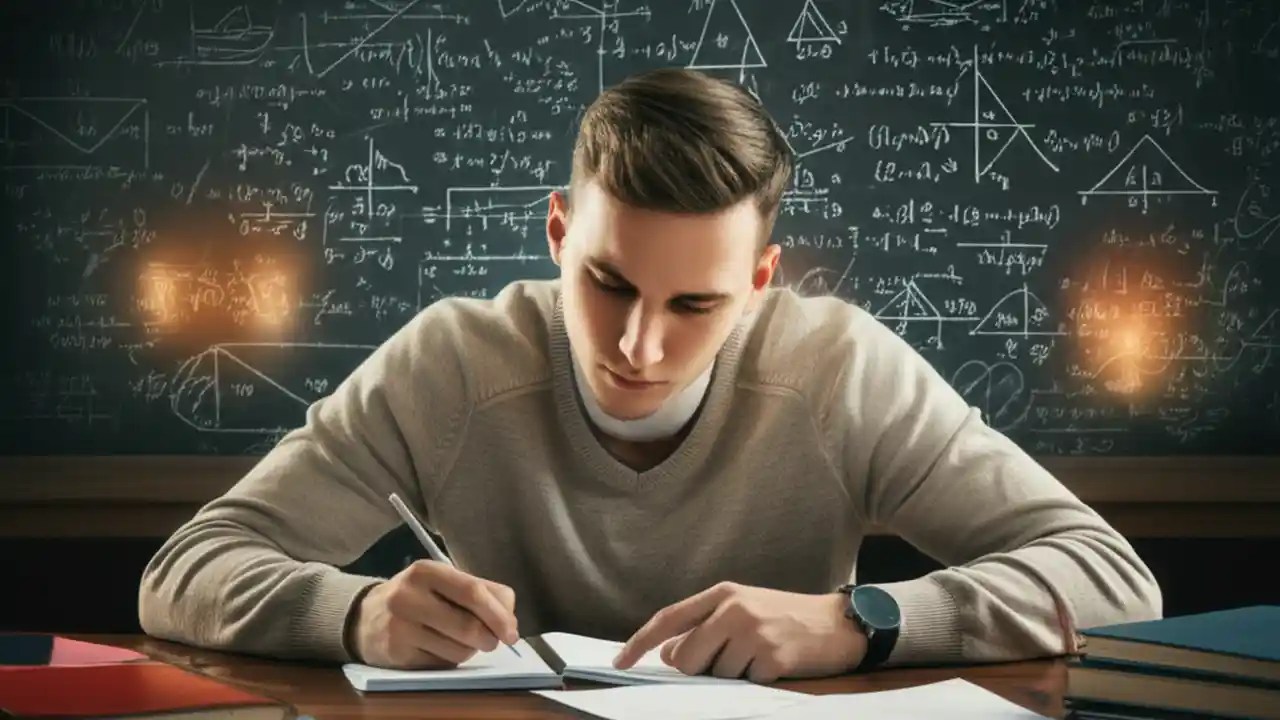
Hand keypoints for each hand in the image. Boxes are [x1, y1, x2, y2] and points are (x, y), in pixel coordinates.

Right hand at [349, 561, 518, 668]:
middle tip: (493, 641)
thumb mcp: (443, 582)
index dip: (498, 614)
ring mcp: (401, 627)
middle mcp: (409, 596)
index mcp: (427, 571)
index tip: (512, 631)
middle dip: (489, 638)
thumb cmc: (417, 597)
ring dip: (469, 650)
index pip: (473, 592)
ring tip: (459, 640)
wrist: (366, 617)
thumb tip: (509, 617)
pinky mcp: (397, 653)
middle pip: (468, 625)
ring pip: (458, 649)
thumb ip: (481, 591)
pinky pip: (441, 663)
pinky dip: (450, 659)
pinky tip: (439, 648)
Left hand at [612, 582, 866, 683]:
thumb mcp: (743, 609)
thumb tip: (667, 654)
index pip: (669, 618)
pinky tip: (775, 664)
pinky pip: (744, 684)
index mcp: (722, 594)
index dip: (639, 642)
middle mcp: (734, 609)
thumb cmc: (785, 617)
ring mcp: (753, 633)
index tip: (620, 663)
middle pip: (686, 658)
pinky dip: (756, 681)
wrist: (838, 623)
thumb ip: (704, 626)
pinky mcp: (772, 658)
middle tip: (730, 658)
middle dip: (699, 669)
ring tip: (759, 655)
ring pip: (715, 675)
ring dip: (733, 675)